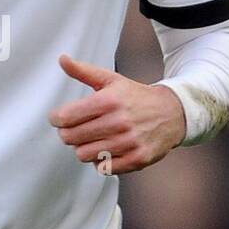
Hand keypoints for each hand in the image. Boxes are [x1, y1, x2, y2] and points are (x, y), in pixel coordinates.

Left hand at [49, 54, 186, 175]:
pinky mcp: (137, 159)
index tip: (60, 118)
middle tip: (77, 129)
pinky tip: (108, 149)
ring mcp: (128, 142)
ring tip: (95, 138)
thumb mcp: (111, 80)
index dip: (57, 119)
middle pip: (71, 138)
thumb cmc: (137, 97)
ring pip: (84, 155)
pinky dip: (102, 161)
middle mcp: (118, 122)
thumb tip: (63, 60)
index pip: (65, 118)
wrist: (172, 112)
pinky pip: (103, 168)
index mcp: (108, 101)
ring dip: (85, 148)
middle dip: (69, 133)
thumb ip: (83, 71)